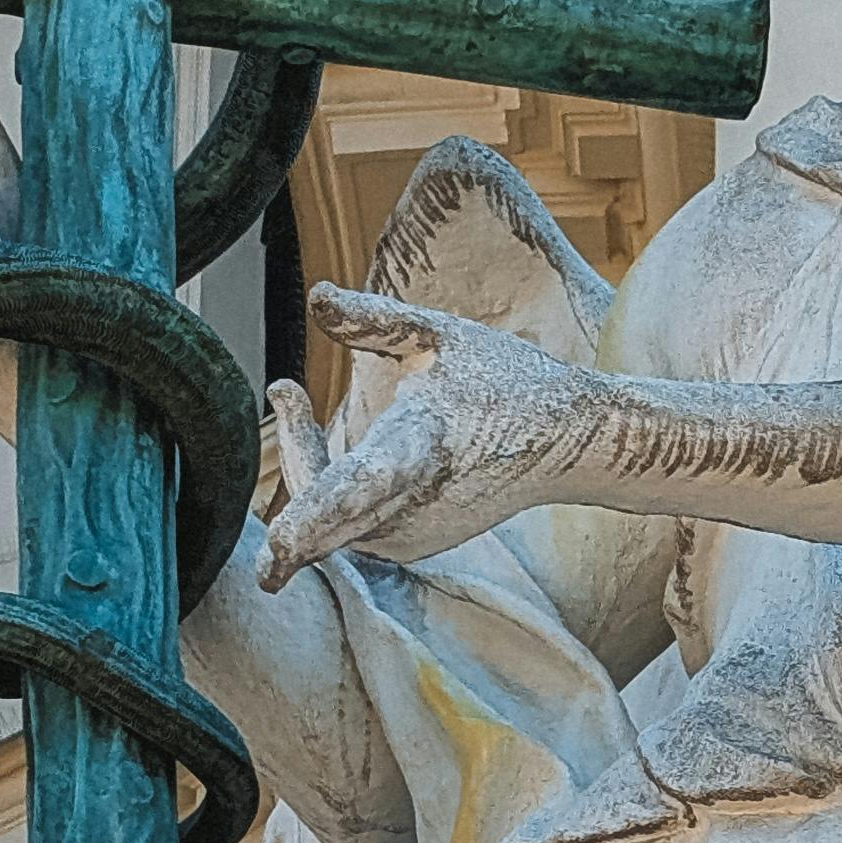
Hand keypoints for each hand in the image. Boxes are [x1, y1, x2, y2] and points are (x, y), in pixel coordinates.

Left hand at [261, 285, 600, 581]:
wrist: (566, 443)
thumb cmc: (504, 379)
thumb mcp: (442, 334)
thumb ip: (374, 318)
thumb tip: (315, 294)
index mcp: (422, 445)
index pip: (358, 490)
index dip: (313, 520)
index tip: (275, 547)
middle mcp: (415, 504)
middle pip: (323, 515)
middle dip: (292, 460)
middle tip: (286, 390)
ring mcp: (413, 534)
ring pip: (326, 522)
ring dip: (303, 462)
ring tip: (294, 398)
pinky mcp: (411, 545)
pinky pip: (344, 526)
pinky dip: (322, 489)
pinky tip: (323, 438)